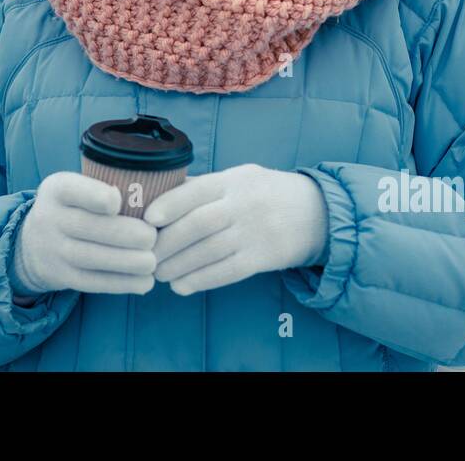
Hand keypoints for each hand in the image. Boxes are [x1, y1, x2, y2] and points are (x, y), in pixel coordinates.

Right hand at [9, 172, 157, 296]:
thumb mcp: (77, 187)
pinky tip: (144, 282)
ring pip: (91, 258)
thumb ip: (106, 185)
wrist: (33, 244)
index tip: (117, 202)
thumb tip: (158, 186)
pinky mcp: (62, 276)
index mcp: (57, 189)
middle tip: (152, 237)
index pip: (73, 190)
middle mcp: (50, 218)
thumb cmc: (75, 208)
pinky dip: (121, 284)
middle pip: (88, 227)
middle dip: (124, 234)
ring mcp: (53, 250)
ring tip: (152, 262)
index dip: (95, 196)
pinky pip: (92, 282)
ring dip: (126, 262)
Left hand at [144, 163, 328, 295]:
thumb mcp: (239, 177)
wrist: (318, 213)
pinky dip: (200, 280)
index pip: (197, 190)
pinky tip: (182, 286)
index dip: (170, 204)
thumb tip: (158, 192)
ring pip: (209, 251)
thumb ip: (203, 186)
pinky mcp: (263, 258)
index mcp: (233, 181)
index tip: (148, 219)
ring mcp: (255, 232)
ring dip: (178, 266)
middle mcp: (244, 205)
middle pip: (198, 224)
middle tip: (146, 256)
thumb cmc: (265, 193)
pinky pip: (227, 272)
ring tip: (159, 274)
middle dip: (167, 243)